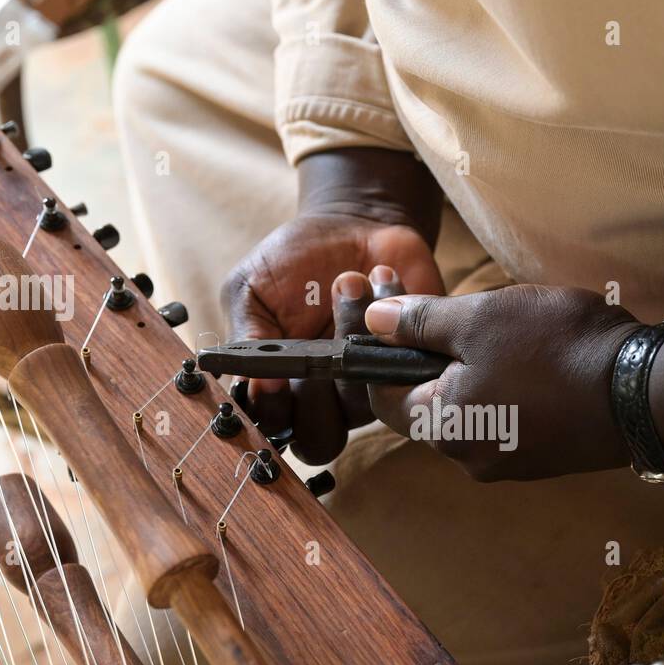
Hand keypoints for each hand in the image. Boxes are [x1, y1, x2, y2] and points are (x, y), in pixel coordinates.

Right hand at [220, 149, 443, 460]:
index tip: (274, 377)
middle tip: (315, 334)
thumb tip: (254, 385)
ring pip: (366, 399)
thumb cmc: (293, 262)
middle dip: (318, 389)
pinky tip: (380, 275)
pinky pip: (408, 363)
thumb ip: (247, 334)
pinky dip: (390, 312)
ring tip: (349, 281)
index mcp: (285, 387)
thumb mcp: (252, 288)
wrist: (353, 226)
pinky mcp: (415, 360)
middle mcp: (329, 397)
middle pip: (322, 438)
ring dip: (354, 333)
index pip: (275, 430)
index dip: (273, 414)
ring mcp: (374, 384)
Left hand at [360, 285, 640, 480]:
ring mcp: (512, 462)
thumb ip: (420, 322)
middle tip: (455, 306)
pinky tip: (534, 354)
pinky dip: (507, 386)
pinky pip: (509, 416)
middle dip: (433, 353)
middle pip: (430, 401)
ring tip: (504, 325)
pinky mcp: (547, 457)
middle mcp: (470, 458)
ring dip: (474, 367)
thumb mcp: (480, 318)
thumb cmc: (557, 349)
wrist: (646, 390)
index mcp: (443, 429)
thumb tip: (373, 321)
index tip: (391, 304)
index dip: (380, 348)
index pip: (384, 395)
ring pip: (472, 407)